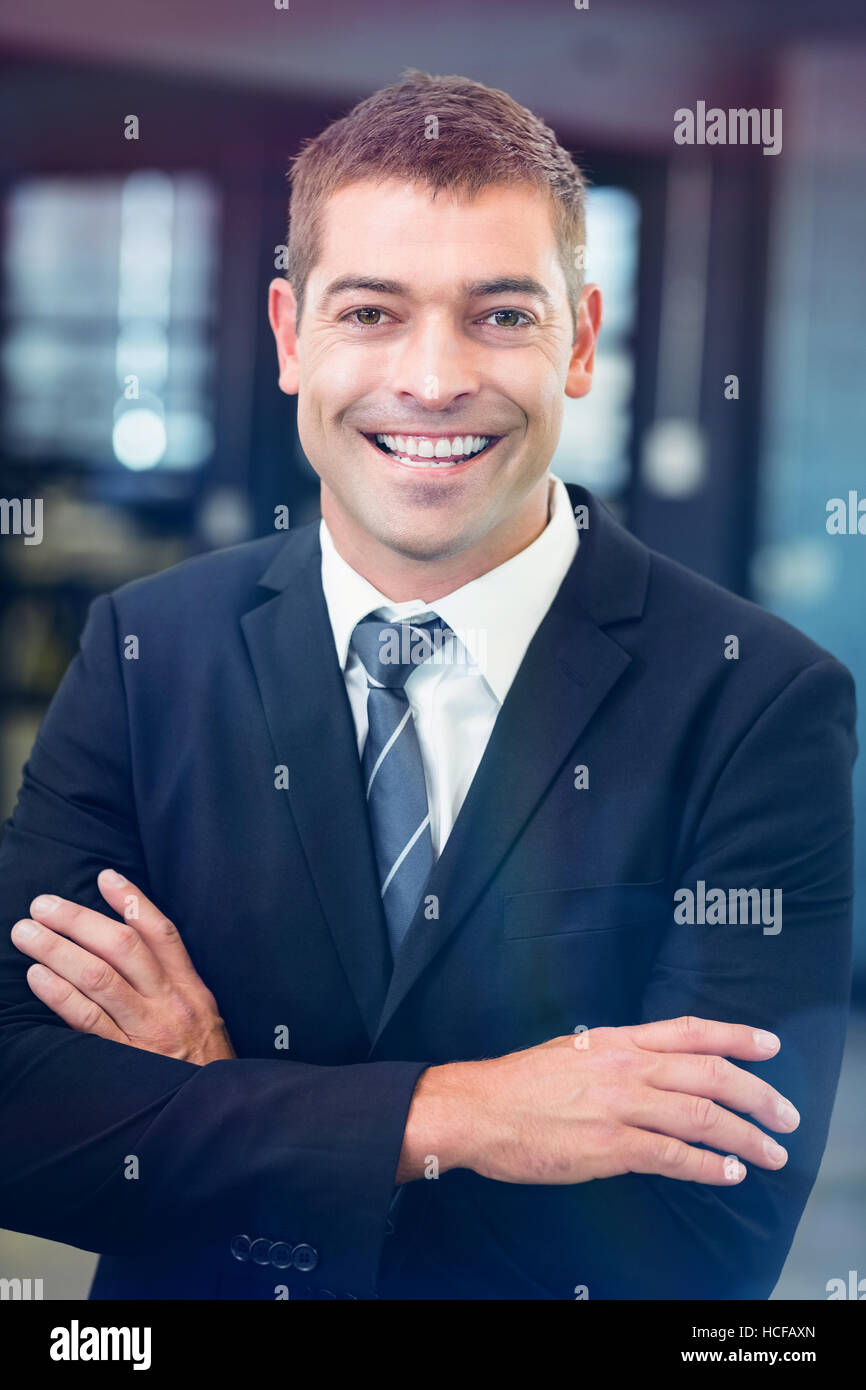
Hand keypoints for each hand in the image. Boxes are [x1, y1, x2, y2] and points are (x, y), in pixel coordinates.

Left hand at [10, 869, 235, 1065]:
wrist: (218, 1115)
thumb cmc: (203, 1066)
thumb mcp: (201, 1017)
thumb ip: (171, 985)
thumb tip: (129, 947)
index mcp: (191, 989)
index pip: (162, 934)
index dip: (132, 901)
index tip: (104, 877)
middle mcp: (170, 1004)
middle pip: (123, 947)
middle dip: (78, 920)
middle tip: (42, 905)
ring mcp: (147, 1031)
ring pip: (100, 977)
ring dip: (58, 950)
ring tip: (27, 934)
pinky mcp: (126, 1059)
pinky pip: (88, 1020)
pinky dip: (60, 994)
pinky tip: (37, 977)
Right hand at [398, 1016, 798, 1185]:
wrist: (478, 1109)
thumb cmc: (519, 1084)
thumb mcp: (573, 1051)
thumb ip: (616, 1057)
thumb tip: (650, 1068)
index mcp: (616, 1040)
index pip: (689, 1031)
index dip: (735, 1036)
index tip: (770, 1045)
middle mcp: (625, 1066)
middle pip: (709, 1074)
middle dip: (756, 1094)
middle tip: (786, 1114)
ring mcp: (620, 1106)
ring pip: (701, 1116)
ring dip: (744, 1136)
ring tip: (770, 1152)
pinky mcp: (609, 1146)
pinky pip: (672, 1156)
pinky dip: (707, 1166)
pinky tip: (728, 1174)